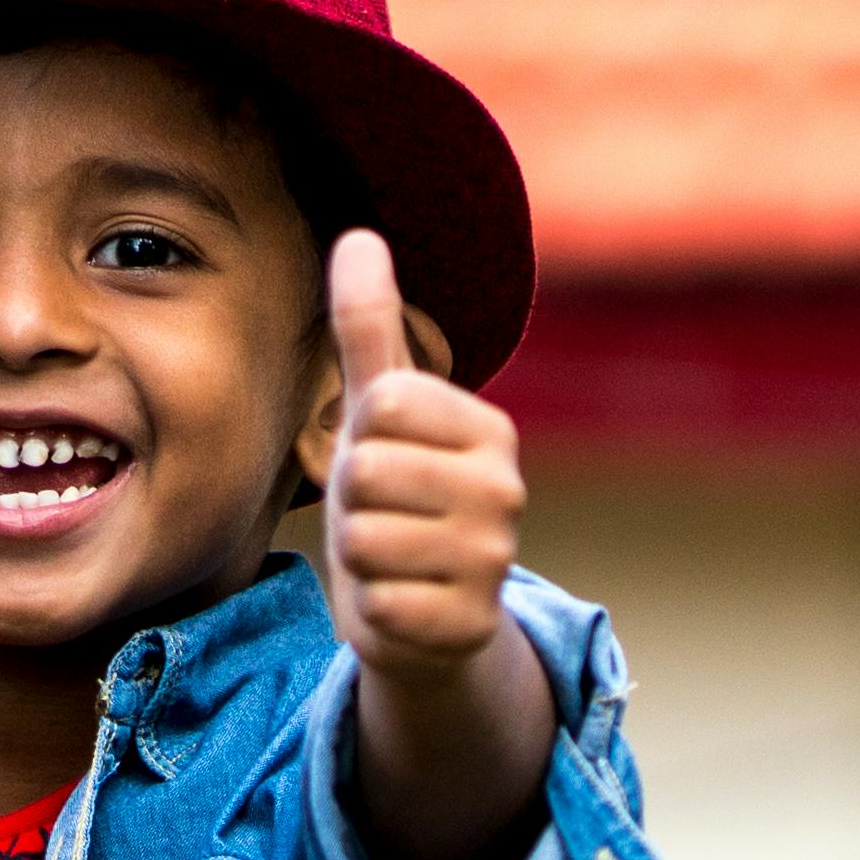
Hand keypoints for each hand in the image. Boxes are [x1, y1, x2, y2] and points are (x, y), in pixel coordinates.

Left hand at [320, 227, 549, 859]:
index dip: (357, 438)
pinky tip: (403, 607)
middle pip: (365, 470)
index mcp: (488, 430)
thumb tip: (359, 233)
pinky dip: (375, 613)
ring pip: (365, 539)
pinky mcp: (472, 627)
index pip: (380, 404)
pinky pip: (380, 606)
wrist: (425, 618)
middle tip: (384, 522)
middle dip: (353, 504)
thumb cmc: (397, 501)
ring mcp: (496, 562)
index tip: (386, 464)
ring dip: (360, 560)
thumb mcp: (378, 413)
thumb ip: (369, 325)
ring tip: (391, 564)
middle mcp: (506, 491)